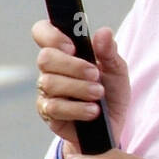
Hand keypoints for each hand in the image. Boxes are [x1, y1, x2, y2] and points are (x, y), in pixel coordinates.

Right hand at [32, 19, 130, 153]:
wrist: (111, 126)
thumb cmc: (111, 92)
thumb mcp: (117, 70)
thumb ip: (109, 51)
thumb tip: (104, 32)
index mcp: (63, 51)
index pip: (42, 32)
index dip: (51, 35)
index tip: (73, 46)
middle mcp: (50, 69)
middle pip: (45, 58)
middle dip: (72, 65)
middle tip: (95, 74)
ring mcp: (46, 91)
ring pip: (49, 83)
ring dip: (78, 87)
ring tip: (98, 93)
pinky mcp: (48, 113)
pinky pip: (54, 107)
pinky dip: (77, 108)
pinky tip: (93, 111)